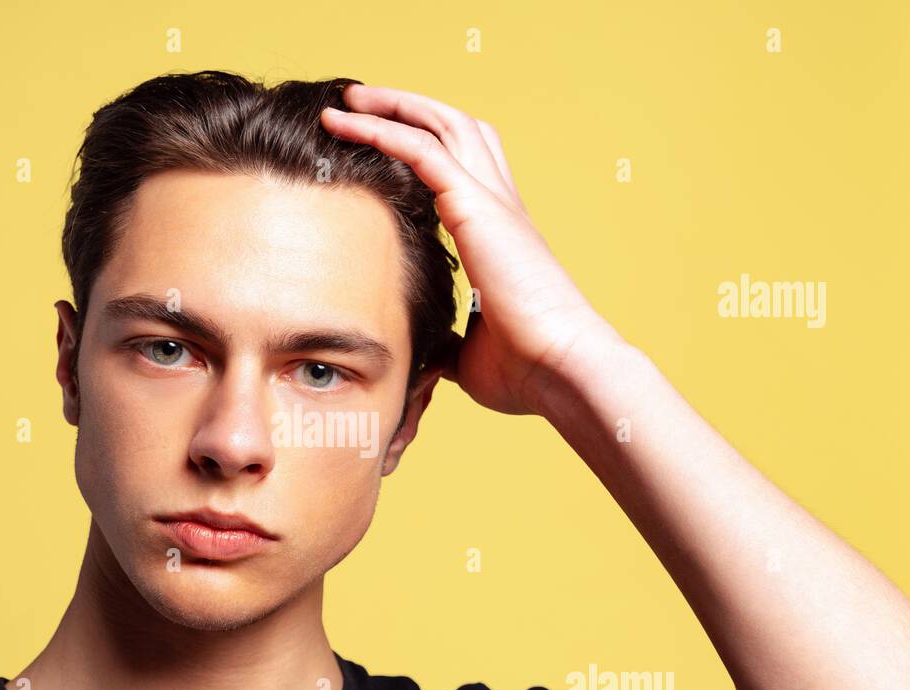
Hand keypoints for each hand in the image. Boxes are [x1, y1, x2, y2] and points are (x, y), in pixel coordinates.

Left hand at [320, 84, 625, 416]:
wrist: (561, 369)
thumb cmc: (527, 370)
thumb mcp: (469, 354)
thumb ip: (447, 343)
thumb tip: (428, 355)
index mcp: (500, 234)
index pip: (463, 169)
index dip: (424, 147)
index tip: (379, 146)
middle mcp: (500, 205)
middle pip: (455, 128)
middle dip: (406, 109)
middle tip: (357, 102)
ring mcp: (492, 201)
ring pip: (441, 124)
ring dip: (392, 105)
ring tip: (348, 99)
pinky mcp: (477, 207)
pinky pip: (421, 149)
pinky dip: (383, 128)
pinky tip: (349, 120)